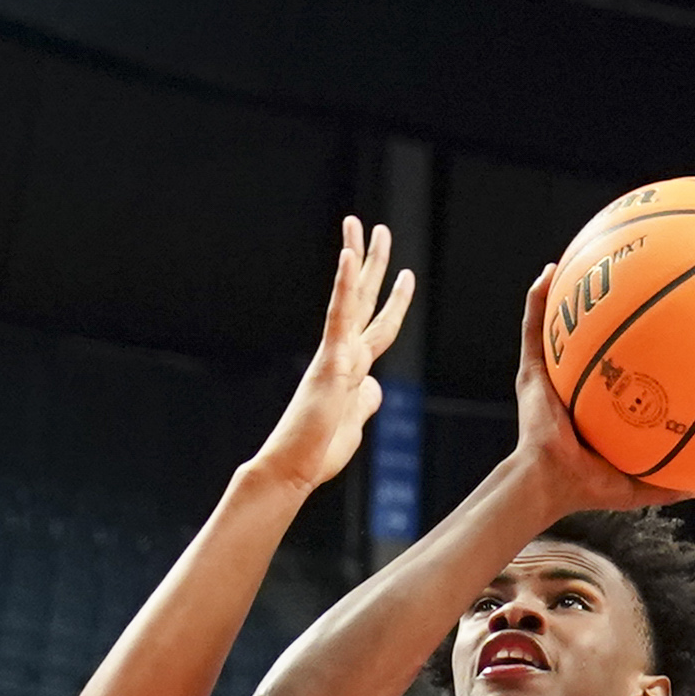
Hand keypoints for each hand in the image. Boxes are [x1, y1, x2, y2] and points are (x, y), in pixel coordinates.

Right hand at [256, 218, 415, 496]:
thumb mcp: (354, 424)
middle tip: (379, 229)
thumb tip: (377, 385)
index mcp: (353, 371)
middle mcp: (344, 355)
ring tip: (361, 226)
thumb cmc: (317, 453)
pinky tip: (347, 256)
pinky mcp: (329, 363)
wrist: (292, 469)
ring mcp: (336, 356)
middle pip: (365, 301)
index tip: (402, 274)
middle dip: (374, 264)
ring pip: (352, 299)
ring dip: (358, 260)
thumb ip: (366, 400)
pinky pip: (339, 317)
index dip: (393, 300)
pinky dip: (344, 286)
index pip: (377, 326)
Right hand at [513, 266, 660, 513]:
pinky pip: (534, 329)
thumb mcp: (638, 484)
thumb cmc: (588, 487)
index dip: (637, 347)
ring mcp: (551, 377)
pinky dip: (537, 301)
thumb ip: (671, 483)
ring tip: (583, 259)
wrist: (550, 484)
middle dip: (605, 310)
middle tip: (626, 279)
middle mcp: (575, 386)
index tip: (662, 322)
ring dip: (568, 294)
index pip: (620, 369)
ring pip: (560, 327)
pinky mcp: (532, 373)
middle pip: (592, 340)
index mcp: (598, 407)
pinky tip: (548, 273)